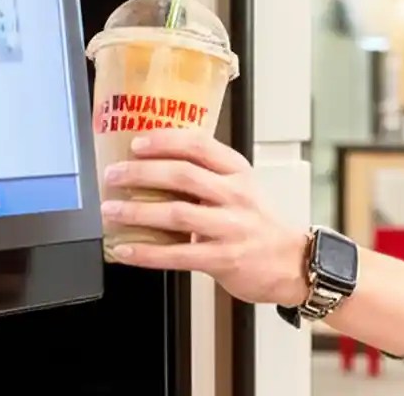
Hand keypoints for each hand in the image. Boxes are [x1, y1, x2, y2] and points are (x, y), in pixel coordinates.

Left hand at [100, 128, 309, 306]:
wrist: (292, 261)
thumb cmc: (260, 223)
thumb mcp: (242, 188)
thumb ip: (208, 176)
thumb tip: (155, 167)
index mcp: (238, 172)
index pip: (199, 145)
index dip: (164, 141)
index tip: (136, 143)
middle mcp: (236, 195)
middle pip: (183, 176)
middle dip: (141, 173)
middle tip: (114, 174)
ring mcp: (231, 228)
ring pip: (176, 214)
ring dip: (137, 211)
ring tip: (111, 210)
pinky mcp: (223, 259)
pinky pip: (177, 255)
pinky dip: (146, 252)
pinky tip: (125, 248)